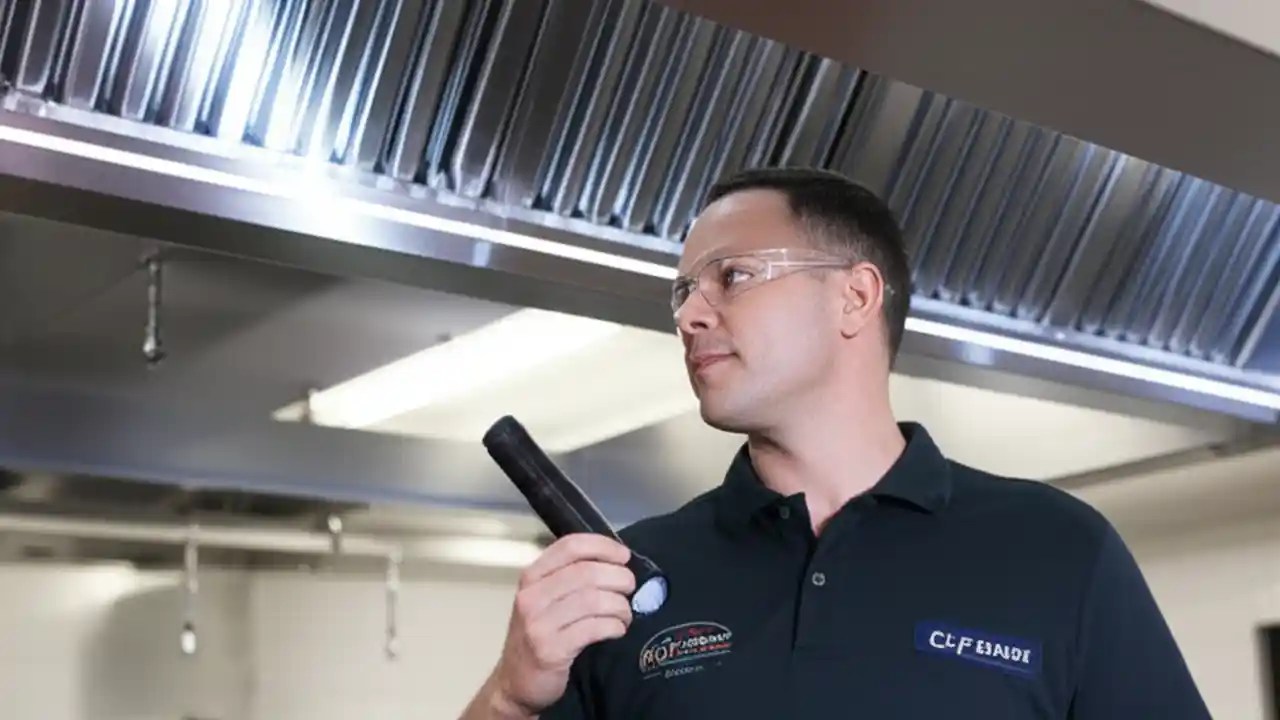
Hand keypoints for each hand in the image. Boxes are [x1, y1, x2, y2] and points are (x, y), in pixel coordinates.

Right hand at [483, 534, 635, 716]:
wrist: (515, 683)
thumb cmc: (539, 635)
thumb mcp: (545, 600)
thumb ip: (571, 578)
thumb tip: (618, 563)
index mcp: (532, 576)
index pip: (570, 546)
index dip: (603, 547)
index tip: (624, 556)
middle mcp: (531, 596)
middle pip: (587, 572)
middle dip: (618, 578)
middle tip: (630, 588)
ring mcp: (539, 623)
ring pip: (593, 600)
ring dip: (619, 605)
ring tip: (624, 614)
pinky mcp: (550, 650)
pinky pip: (594, 628)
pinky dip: (614, 626)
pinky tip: (617, 629)